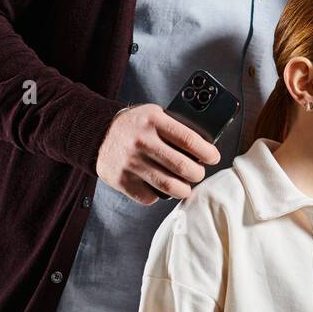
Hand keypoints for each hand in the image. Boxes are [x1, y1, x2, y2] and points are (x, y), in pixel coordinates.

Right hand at [95, 104, 218, 203]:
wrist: (98, 134)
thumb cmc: (136, 125)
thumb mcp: (155, 114)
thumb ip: (176, 125)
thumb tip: (206, 143)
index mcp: (154, 121)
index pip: (189, 139)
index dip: (207, 152)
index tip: (214, 158)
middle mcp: (142, 141)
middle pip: (182, 166)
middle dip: (198, 173)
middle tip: (199, 173)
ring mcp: (131, 162)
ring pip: (169, 186)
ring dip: (184, 189)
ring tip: (186, 186)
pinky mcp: (122, 180)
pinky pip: (149, 197)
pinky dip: (159, 196)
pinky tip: (161, 188)